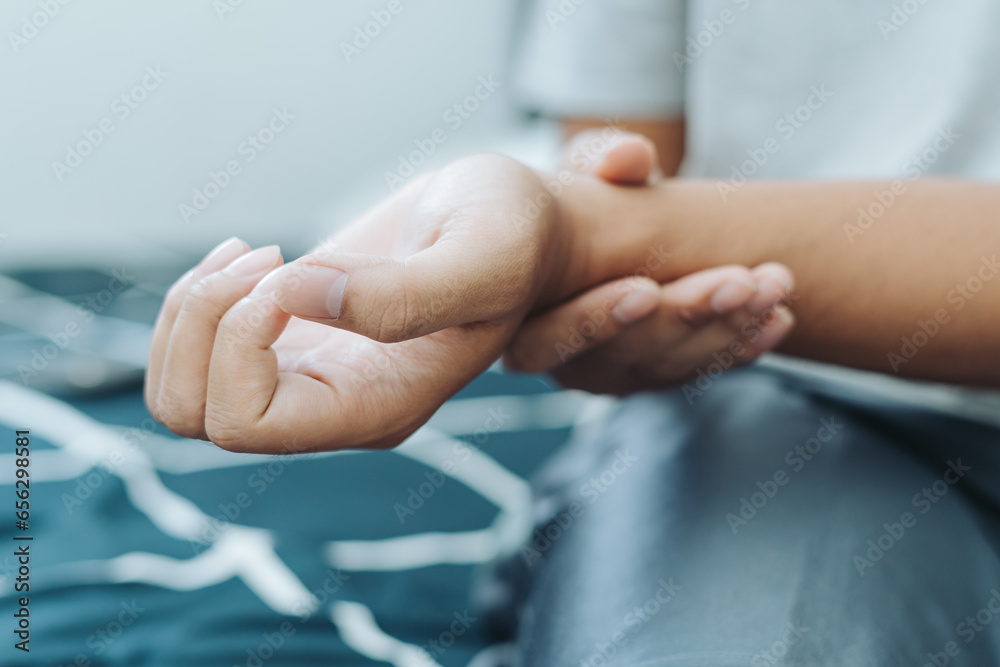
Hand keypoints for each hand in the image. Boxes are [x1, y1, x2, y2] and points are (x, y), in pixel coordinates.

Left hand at [145, 155, 572, 452]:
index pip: (248, 423)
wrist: (518, 229)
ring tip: (253, 255)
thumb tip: (294, 293)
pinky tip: (251, 256)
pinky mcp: (289, 343)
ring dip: (191, 311)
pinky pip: (198, 351)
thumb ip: (405, 292)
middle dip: (203, 324)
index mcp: (378, 408)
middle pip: (197, 417)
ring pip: (182, 392)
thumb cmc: (515, 240)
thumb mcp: (486, 255)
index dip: (239, 344)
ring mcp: (306, 378)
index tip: (289, 273)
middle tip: (265, 260)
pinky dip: (196, 296)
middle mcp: (333, 408)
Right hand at [504, 129, 795, 394]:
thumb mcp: (580, 171)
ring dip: (728, 327)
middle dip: (686, 317)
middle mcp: (565, 360)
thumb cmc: (579, 199)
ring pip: (671, 366)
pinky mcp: (658, 374)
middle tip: (740, 280)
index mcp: (521, 319)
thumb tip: (629, 155)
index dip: (595, 320)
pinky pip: (701, 369)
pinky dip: (743, 345)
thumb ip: (597, 159)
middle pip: (624, 355)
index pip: (548, 340)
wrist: (600, 233)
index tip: (645, 289)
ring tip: (775, 282)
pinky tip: (781, 318)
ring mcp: (615, 374)